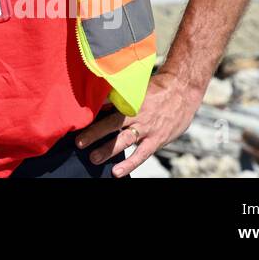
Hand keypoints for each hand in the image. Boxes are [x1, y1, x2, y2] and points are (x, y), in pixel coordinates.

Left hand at [74, 71, 204, 176]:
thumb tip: (97, 99)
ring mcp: (147, 128)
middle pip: (112, 124)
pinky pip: (141, 154)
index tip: (75, 118)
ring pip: (124, 140)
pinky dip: (129, 163)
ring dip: (107, 150)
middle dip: (94, 133)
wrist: (183, 90)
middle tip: (78, 141)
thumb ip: (118, 96)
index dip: (91, 112)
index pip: (106, 105)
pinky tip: (116, 172)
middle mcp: (136, 114)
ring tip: (93, 158)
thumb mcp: (136, 87)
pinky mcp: (157, 140)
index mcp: (129, 99)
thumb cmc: (156, 88)